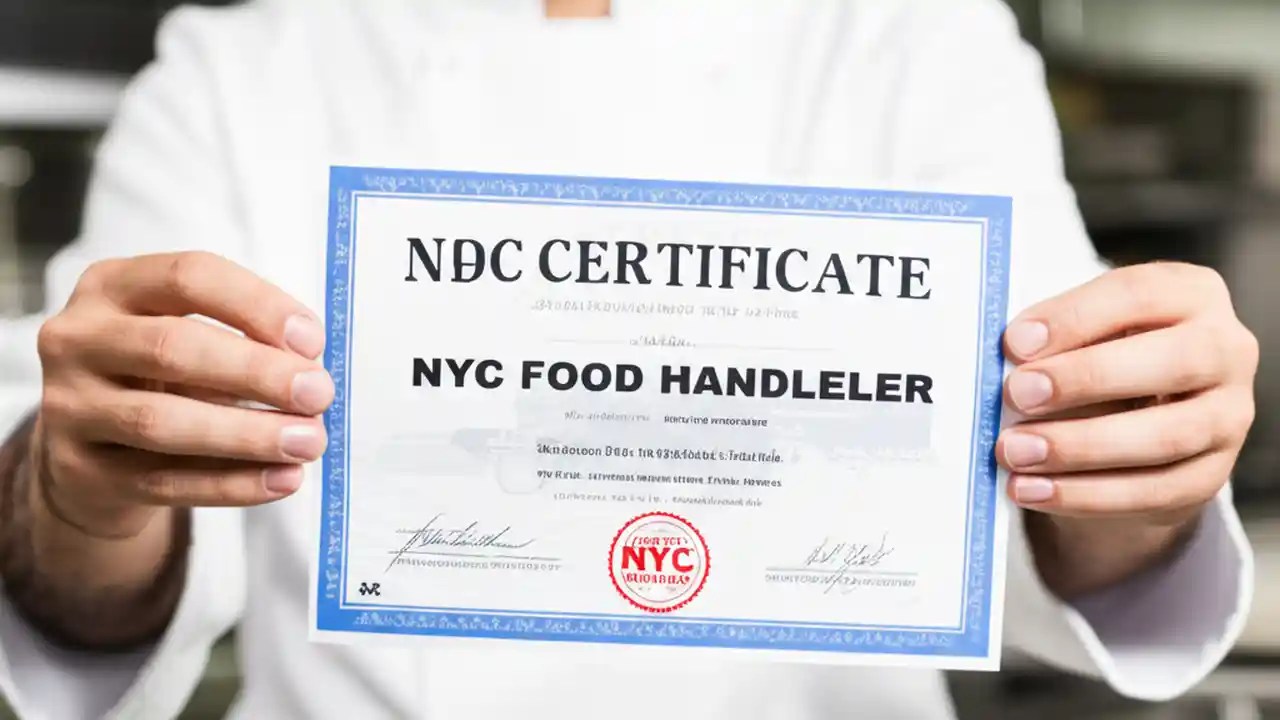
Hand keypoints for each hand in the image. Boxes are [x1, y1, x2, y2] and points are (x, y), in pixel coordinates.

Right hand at [33, 251, 333, 537]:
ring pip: (162, 422)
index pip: (189, 277)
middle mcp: (77, 339)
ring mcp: (68, 407)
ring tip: (308, 442)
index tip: (312, 341)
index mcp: (112, 286)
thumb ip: (243, 342)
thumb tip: (311, 370)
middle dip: (257, 372)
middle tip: (318, 394)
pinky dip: (231, 484)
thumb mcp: (188, 338)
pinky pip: (164, 481)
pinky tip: (282, 479)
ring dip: (247, 434)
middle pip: (173, 347)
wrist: (88, 451)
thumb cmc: (159, 378)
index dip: (257, 305)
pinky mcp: (79, 471)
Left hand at [996, 262, 1256, 595]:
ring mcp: (1227, 417)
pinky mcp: (1211, 475)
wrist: (1134, 423)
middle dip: (1086, 378)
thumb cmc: (1097, 358)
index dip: (1076, 317)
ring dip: (1080, 447)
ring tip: (1015, 451)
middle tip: (1017, 394)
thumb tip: (1005, 360)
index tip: (1016, 342)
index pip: (1140, 295)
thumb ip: (1053, 339)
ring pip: (1165, 436)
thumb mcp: (1081, 333)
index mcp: (1191, 295)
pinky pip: (1154, 491)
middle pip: (1171, 361)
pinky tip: (1033, 489)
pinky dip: (1086, 494)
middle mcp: (1226, 351)